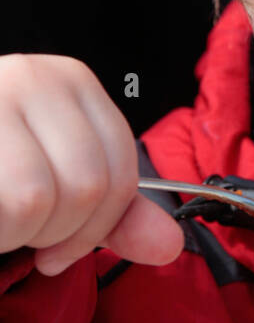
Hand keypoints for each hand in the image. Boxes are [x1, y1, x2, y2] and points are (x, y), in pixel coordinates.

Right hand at [0, 53, 184, 274]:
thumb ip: (113, 215)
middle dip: (54, 237)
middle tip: (20, 236)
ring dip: (11, 235)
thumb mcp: (59, 181)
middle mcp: (29, 74)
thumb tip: (169, 245)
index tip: (61, 248)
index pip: (121, 171)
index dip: (98, 229)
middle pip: (86, 187)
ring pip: (34, 199)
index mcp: (70, 80)